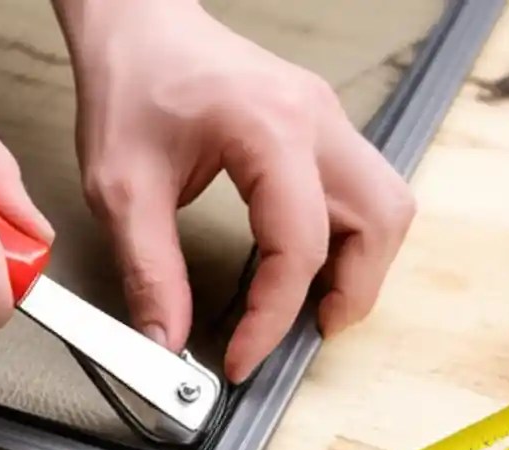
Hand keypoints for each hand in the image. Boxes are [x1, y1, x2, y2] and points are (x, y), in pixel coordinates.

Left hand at [54, 0, 415, 382]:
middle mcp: (315, 119)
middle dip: (354, 289)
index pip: (300, 244)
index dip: (276, 315)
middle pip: (382, 218)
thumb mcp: (120, 189)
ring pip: (387, 203)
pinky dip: (350, 235)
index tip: (243, 356)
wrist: (137, 25)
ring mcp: (326, 118)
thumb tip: (167, 339)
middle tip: (307, 332)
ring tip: (312, 304)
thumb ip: (148, 270)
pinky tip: (305, 261)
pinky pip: (363, 188)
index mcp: (269, 129)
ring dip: (364, 263)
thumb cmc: (130, 84)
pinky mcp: (320, 125)